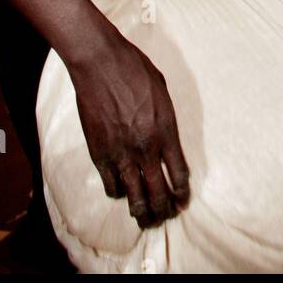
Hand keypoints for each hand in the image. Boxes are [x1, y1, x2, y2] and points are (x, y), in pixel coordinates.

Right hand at [72, 29, 190, 227]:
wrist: (100, 63)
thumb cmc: (134, 70)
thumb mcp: (163, 93)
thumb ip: (167, 121)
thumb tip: (167, 140)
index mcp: (166, 132)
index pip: (179, 175)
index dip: (182, 194)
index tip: (182, 200)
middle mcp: (145, 149)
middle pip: (159, 194)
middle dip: (165, 210)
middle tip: (166, 215)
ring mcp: (121, 154)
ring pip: (135, 198)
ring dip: (143, 212)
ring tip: (146, 218)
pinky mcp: (99, 154)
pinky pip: (111, 187)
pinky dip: (118, 193)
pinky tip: (122, 191)